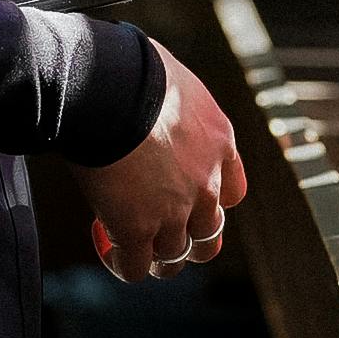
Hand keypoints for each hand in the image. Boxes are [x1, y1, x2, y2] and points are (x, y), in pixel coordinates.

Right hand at [69, 43, 247, 283]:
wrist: (110, 89)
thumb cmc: (132, 69)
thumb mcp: (175, 81)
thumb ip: (176, 103)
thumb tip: (153, 89)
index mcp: (219, 144)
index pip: (231, 193)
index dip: (209, 202)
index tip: (185, 197)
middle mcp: (205, 185)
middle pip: (208, 236)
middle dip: (186, 240)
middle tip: (158, 230)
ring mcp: (174, 212)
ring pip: (173, 258)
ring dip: (154, 257)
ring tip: (130, 246)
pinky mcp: (136, 229)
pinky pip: (135, 268)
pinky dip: (121, 263)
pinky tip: (107, 247)